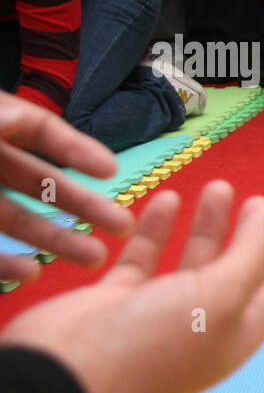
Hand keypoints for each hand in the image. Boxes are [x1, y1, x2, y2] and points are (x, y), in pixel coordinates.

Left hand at [0, 92, 134, 280]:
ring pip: (17, 220)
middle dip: (83, 205)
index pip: (38, 131)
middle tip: (123, 225)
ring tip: (95, 258)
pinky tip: (30, 271)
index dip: (75, 148)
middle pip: (40, 182)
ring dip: (57, 240)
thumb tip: (21, 121)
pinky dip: (6, 262)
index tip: (110, 171)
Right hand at [0, 181, 263, 392]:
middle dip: (252, 234)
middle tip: (259, 199)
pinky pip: (145, 260)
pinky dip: (157, 230)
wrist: (63, 379)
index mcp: (237, 334)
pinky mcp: (118, 302)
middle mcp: (204, 326)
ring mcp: (159, 314)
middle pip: (239, 272)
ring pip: (192, 262)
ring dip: (207, 226)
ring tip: (219, 188)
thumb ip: (253, 254)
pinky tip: (167, 198)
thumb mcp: (220, 295)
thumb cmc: (152, 344)